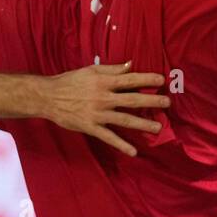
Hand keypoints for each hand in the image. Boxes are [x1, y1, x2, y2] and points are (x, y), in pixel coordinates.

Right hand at [40, 61, 167, 155]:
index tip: (161, 80)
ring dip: (143, 124)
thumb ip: (111, 69)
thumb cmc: (70, 81)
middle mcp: (103, 97)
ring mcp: (98, 114)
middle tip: (167, 103)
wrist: (48, 97)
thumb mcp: (90, 70)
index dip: (147, 79)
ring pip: (125, 120)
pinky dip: (122, 145)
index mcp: (104, 81)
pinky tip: (134, 151)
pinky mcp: (91, 127)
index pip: (130, 79)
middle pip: (132, 100)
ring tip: (158, 128)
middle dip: (152, 101)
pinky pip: (109, 137)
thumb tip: (130, 64)